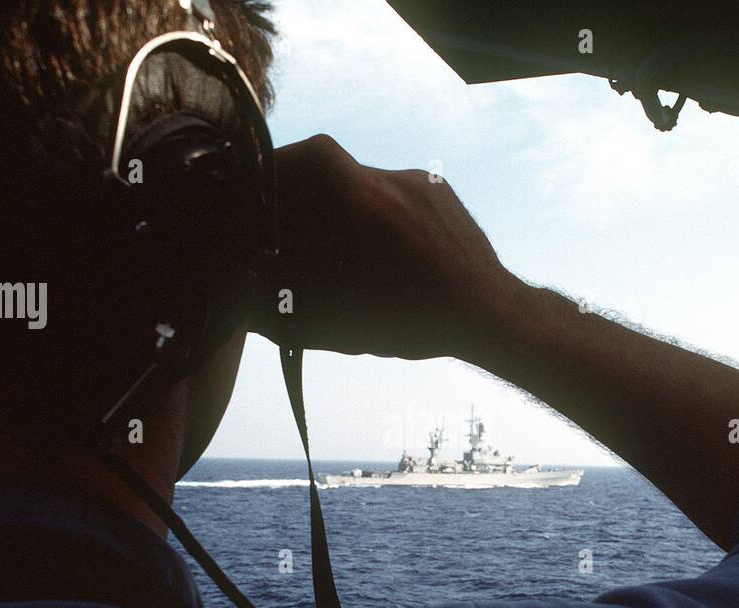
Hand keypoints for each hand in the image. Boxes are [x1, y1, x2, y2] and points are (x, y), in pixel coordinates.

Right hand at [252, 134, 520, 361]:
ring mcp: (425, 183)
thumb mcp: (338, 322)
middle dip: (315, 197)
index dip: (284, 163)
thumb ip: (285, 311)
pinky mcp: (444, 193)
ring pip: (370, 185)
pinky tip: (388, 251)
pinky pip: (400, 194)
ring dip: (352, 210)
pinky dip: (383, 215)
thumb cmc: (414, 321)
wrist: (490, 315)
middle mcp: (397, 180)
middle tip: (304, 231)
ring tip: (350, 250)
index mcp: (368, 200)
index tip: (268, 184)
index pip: (314, 154)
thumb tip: (247, 304)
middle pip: (339, 171)